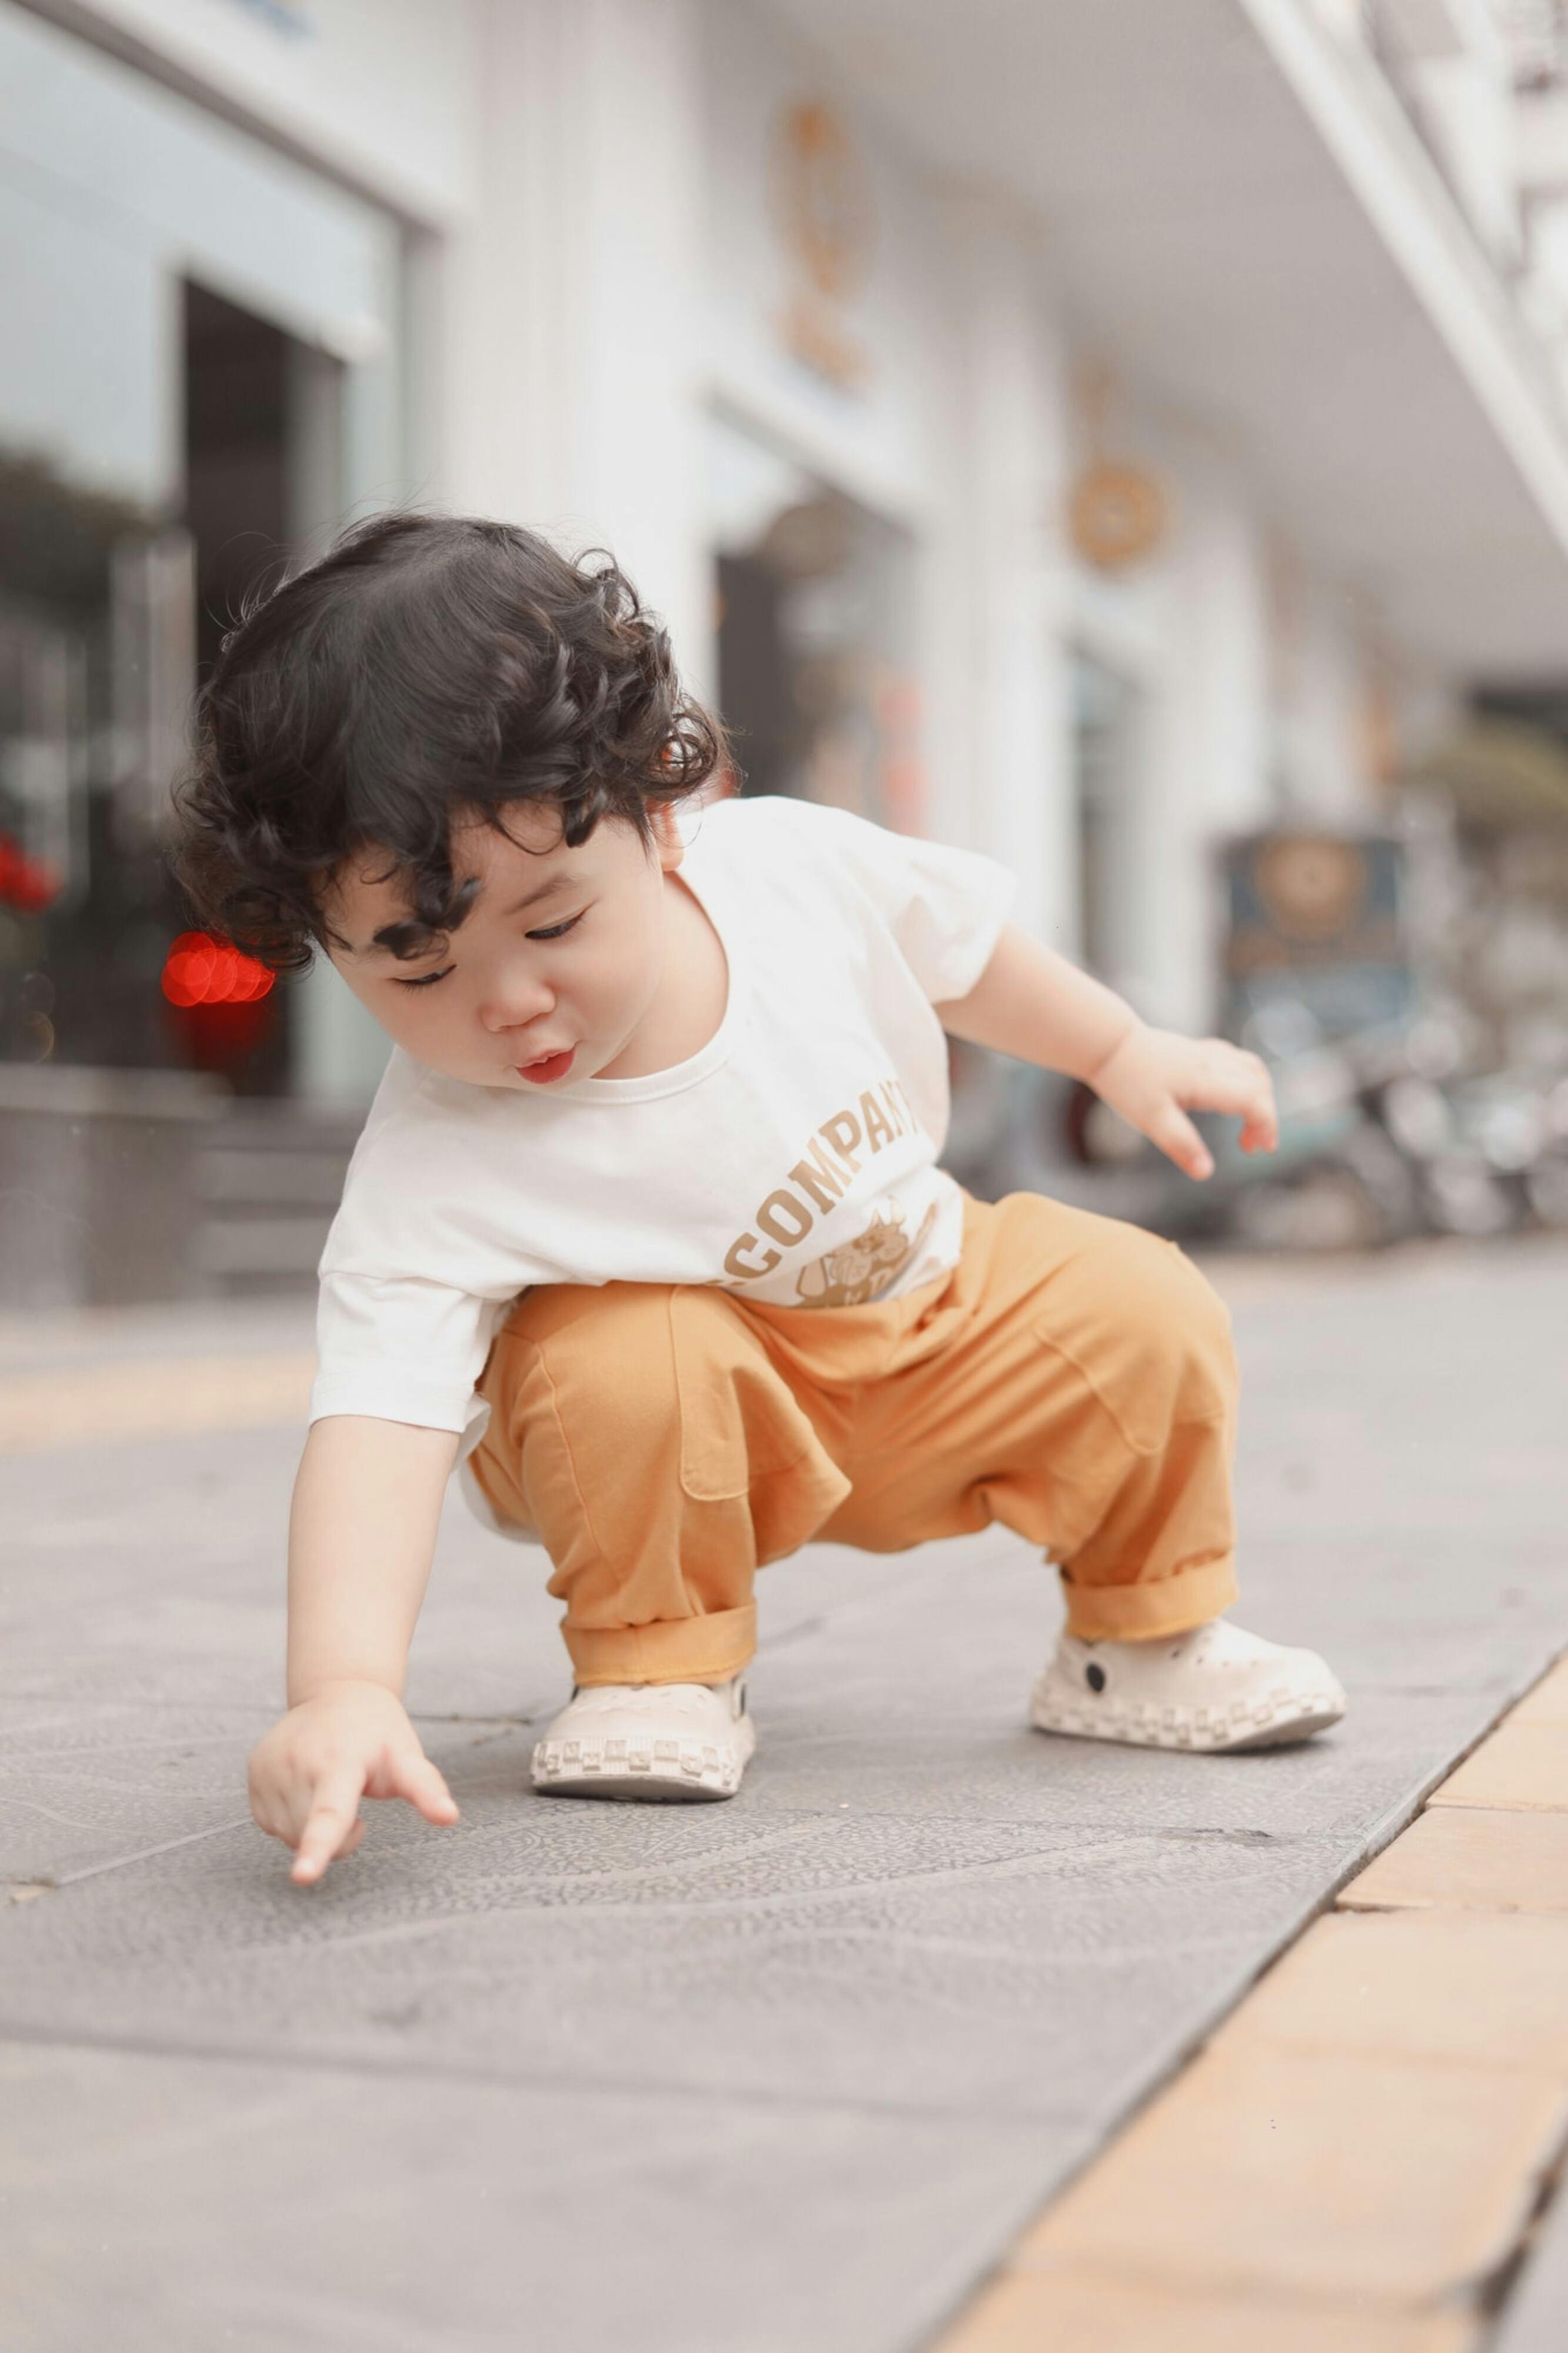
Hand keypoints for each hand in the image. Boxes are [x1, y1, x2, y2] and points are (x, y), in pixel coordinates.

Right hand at [247, 1680, 459, 1886]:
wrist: (336, 1691)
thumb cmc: (377, 1731)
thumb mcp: (406, 1755)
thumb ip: (425, 1788)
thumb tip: (450, 1817)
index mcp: (340, 1761)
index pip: (330, 1814)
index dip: (318, 1849)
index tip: (303, 1877)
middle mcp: (298, 1762)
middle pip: (310, 1836)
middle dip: (338, 1836)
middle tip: (355, 1795)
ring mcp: (269, 1767)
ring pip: (288, 1835)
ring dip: (311, 1827)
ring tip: (330, 1787)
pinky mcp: (253, 1772)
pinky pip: (270, 1823)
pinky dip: (291, 1817)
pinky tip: (307, 1786)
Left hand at [1086, 1022, 1277, 1179]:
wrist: (1107, 1043)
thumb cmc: (1127, 1080)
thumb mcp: (1151, 1120)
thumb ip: (1180, 1145)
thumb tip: (1205, 1172)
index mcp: (1207, 1081)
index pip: (1253, 1101)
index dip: (1266, 1125)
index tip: (1263, 1150)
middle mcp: (1212, 1063)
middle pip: (1259, 1085)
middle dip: (1263, 1117)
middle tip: (1249, 1147)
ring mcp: (1205, 1053)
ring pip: (1251, 1068)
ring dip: (1258, 1096)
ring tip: (1245, 1123)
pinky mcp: (1195, 1049)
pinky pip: (1234, 1059)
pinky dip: (1244, 1078)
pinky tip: (1228, 1093)